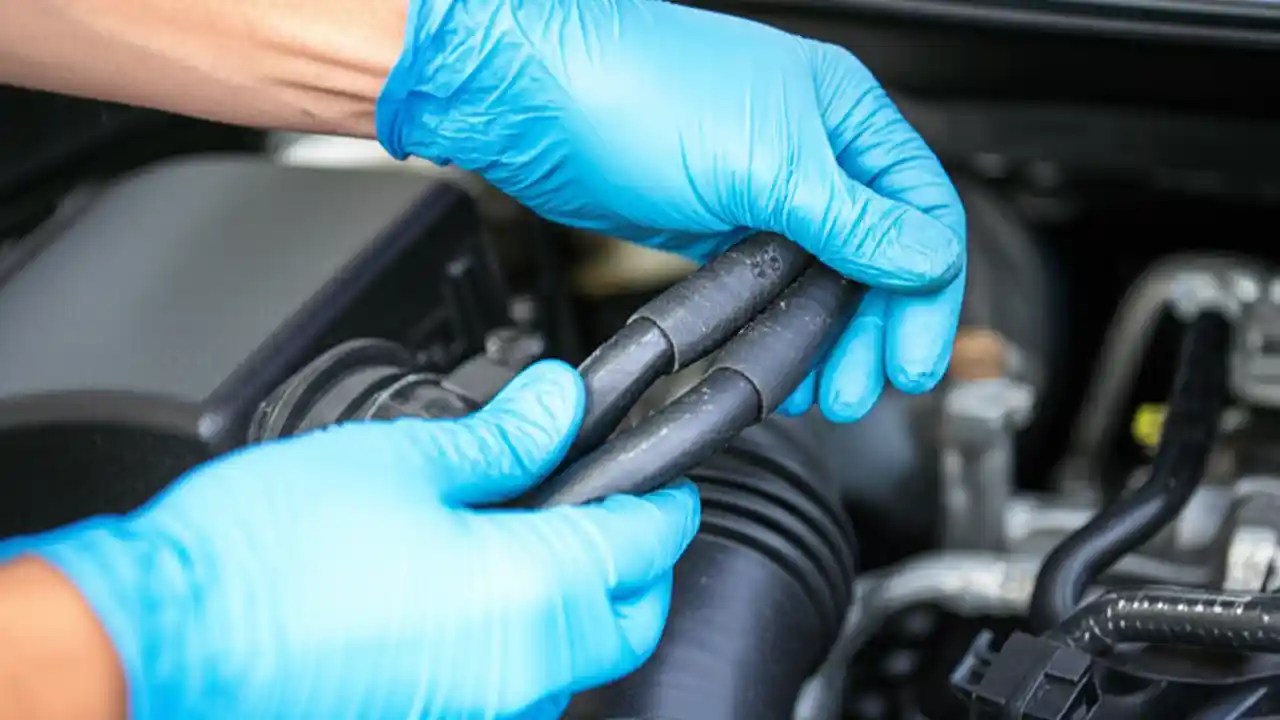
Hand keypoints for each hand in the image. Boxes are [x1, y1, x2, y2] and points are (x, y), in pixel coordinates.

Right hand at [2, 362, 700, 718]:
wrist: (166, 638)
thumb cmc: (262, 558)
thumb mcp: (398, 463)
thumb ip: (501, 441)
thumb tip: (559, 406)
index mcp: (529, 594)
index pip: (649, 545)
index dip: (667, 502)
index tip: (668, 481)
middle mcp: (521, 674)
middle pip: (629, 619)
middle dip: (638, 564)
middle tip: (613, 512)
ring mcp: (482, 717)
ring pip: (576, 666)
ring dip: (582, 609)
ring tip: (538, 549)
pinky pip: (517, 694)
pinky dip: (525, 649)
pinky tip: (479, 604)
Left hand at [377, 0, 965, 420]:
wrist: (531, 94)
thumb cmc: (635, 88)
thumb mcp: (767, 162)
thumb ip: (852, 221)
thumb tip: (925, 258)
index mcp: (843, 113)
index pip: (921, 209)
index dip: (928, 289)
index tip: (916, 355)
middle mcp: (810, 150)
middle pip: (875, 253)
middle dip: (876, 325)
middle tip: (865, 385)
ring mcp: (761, 187)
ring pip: (819, 276)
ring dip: (827, 335)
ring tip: (826, 388)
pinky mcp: (714, 220)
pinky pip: (766, 282)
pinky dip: (776, 323)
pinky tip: (779, 360)